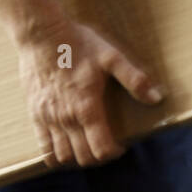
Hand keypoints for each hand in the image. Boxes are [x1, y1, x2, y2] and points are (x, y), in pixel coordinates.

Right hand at [17, 19, 164, 167]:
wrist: (41, 33)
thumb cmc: (78, 43)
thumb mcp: (111, 56)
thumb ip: (134, 79)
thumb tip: (156, 98)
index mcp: (87, 108)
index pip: (101, 150)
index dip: (113, 153)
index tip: (119, 145)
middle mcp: (67, 119)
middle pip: (84, 157)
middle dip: (98, 157)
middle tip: (104, 145)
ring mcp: (49, 118)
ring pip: (63, 156)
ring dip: (76, 157)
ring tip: (85, 146)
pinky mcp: (35, 115)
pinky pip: (44, 148)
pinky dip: (54, 154)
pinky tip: (64, 147)